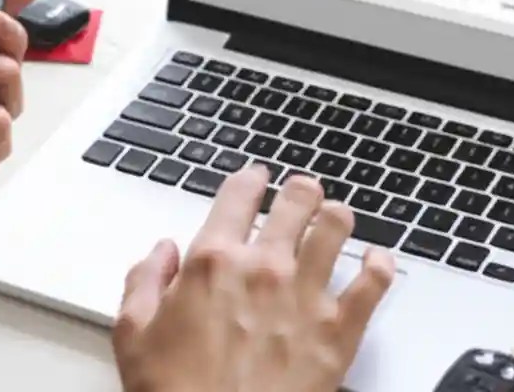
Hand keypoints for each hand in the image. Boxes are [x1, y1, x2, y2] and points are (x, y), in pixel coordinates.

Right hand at [112, 168, 395, 391]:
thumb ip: (144, 281)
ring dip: (336, 217)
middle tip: (302, 195)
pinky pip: (374, 282)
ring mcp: (307, 296)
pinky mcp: (339, 330)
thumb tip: (161, 252)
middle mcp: (264, 268)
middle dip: (300, 192)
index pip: (239, 194)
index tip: (256, 179)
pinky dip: (380, 265)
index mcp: (213, 262)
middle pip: (297, 200)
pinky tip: (376, 261)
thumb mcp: (133, 334)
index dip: (250, 179)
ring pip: (338, 226)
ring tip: (335, 219)